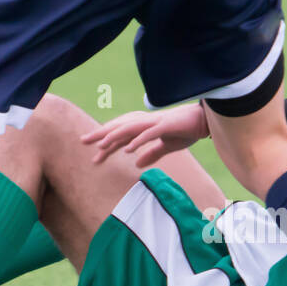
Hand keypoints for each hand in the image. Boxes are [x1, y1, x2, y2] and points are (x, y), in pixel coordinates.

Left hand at [80, 104, 208, 167]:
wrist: (203, 121)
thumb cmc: (184, 131)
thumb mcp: (166, 146)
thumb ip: (151, 154)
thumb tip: (137, 164)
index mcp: (143, 128)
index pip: (120, 137)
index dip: (106, 147)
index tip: (94, 158)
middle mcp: (145, 123)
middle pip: (119, 129)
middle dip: (101, 135)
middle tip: (83, 141)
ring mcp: (154, 123)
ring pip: (129, 129)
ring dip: (114, 136)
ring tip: (101, 145)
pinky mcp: (164, 126)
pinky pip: (148, 134)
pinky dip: (138, 141)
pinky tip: (128, 149)